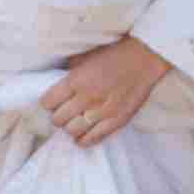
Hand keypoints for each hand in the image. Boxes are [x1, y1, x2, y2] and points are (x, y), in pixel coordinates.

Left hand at [41, 35, 172, 147]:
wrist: (145, 58)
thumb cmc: (115, 53)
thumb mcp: (86, 56)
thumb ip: (70, 71)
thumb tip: (56, 83)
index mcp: (77, 80)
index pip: (49, 102)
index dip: (48, 102)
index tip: (52, 102)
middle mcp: (88, 98)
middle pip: (59, 119)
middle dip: (58, 116)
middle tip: (63, 112)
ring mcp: (103, 111)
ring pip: (73, 131)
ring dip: (69, 128)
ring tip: (73, 122)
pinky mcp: (117, 121)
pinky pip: (93, 139)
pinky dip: (83, 140)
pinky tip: (81, 136)